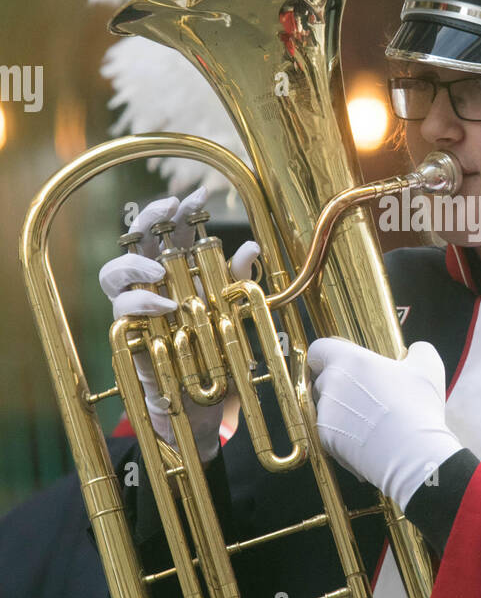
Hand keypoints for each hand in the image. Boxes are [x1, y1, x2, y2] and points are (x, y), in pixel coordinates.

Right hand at [98, 187, 259, 461]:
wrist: (204, 403)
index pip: (167, 232)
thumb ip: (238, 280)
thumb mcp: (234, 311)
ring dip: (134, 266)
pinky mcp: (127, 335)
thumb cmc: (217, 351)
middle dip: (147, 220)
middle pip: (133, 242)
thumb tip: (251, 247)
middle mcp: (149, 286)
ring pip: (111, 274)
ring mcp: (135, 309)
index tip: (196, 194)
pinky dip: (142, 305)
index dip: (177, 210)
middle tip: (167, 211)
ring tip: (160, 272)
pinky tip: (166, 306)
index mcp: (174, 272)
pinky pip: (121, 313)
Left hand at [307, 338, 462, 509]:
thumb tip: (415, 350)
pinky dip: (345, 438)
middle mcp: (330, 385)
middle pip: (323, 380)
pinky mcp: (326, 441)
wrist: (411, 454)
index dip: (327, 355)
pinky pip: (331, 434)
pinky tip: (371, 442)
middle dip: (339, 385)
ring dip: (342, 412)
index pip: (319, 349)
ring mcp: (326, 415)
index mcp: (348, 360)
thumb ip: (418, 350)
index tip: (342, 362)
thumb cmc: (418, 406)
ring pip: (326, 408)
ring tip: (372, 423)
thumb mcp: (428, 367)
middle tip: (366, 394)